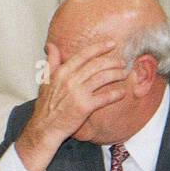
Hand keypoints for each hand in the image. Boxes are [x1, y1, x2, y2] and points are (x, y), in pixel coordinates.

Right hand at [15, 40, 128, 170]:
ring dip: (117, 74)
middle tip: (121, 61)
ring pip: (103, 78)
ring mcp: (78, 93)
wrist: (45, 126)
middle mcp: (70, 80)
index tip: (111, 44)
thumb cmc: (46, 104)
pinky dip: (115, 94)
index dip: (99, 48)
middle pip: (96, 65)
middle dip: (112, 61)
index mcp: (61, 72)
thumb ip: (51, 61)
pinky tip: (122, 92)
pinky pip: (105, 97)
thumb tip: (50, 45)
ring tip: (124, 73)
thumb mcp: (45, 80)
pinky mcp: (85, 106)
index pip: (83, 55)